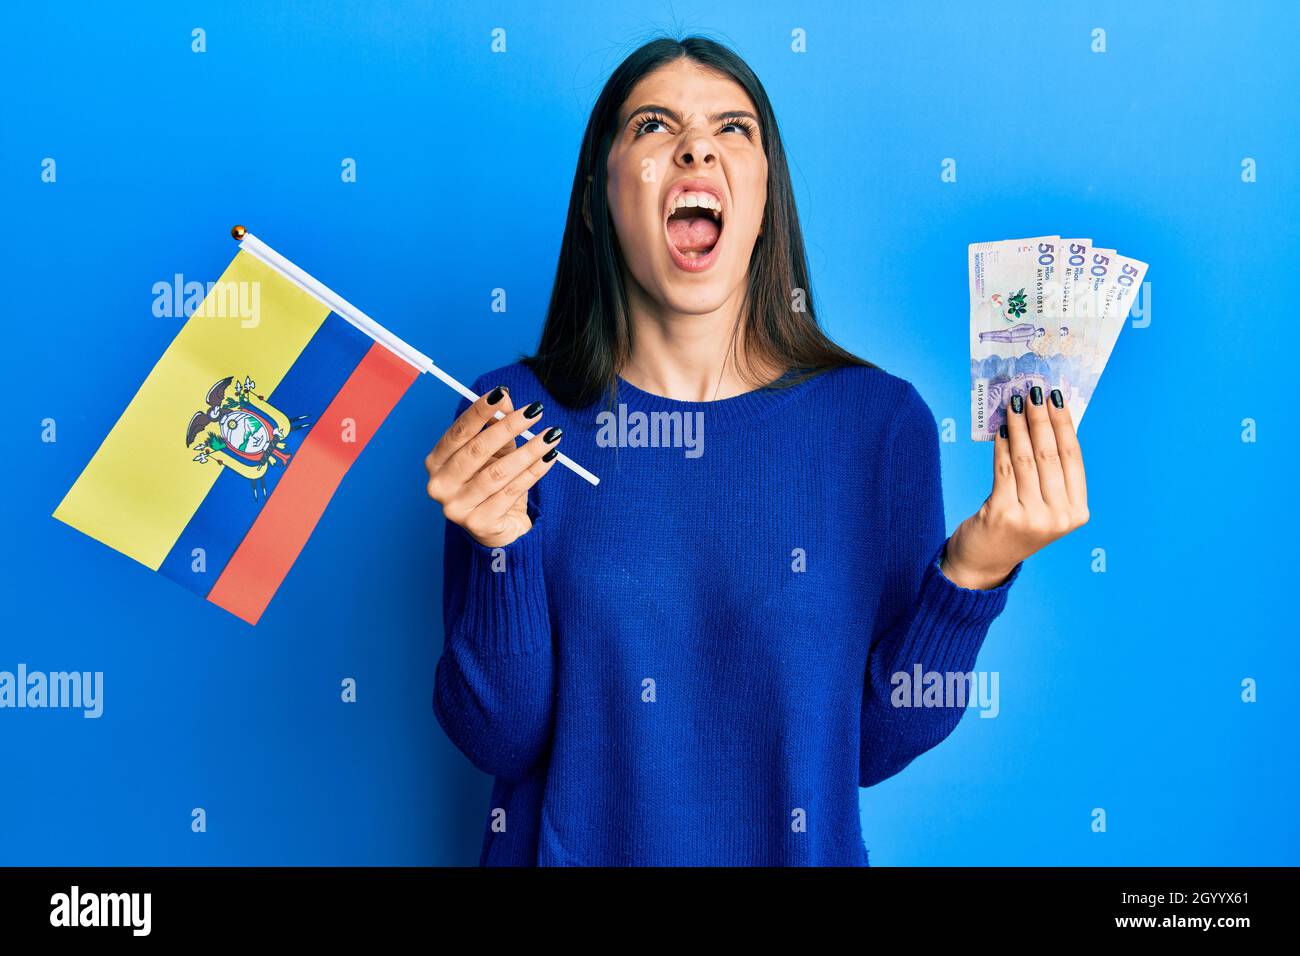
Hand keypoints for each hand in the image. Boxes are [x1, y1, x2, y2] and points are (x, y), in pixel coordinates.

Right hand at [425, 386, 562, 548]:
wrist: (498, 530)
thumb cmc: (491, 485)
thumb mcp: (494, 452)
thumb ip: (496, 425)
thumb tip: (505, 397)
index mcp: (436, 462)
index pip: (458, 432)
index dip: (480, 411)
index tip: (502, 393)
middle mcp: (440, 485)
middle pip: (477, 450)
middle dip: (509, 427)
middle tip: (535, 412)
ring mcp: (457, 508)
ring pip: (497, 473)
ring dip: (528, 451)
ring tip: (550, 436)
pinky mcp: (480, 523)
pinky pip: (512, 492)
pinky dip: (533, 473)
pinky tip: (549, 458)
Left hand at [942, 384, 1088, 588]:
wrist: (983, 563)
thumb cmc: (1014, 526)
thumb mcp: (1041, 505)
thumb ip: (1048, 473)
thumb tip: (1044, 420)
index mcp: (1076, 512)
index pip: (1073, 458)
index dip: (1064, 424)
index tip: (1055, 397)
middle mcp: (1059, 517)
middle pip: (1050, 454)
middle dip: (1040, 418)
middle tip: (1032, 390)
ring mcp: (1032, 518)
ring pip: (1026, 459)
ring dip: (1019, 425)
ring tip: (1013, 403)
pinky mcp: (1004, 514)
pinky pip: (1004, 469)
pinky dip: (1002, 445)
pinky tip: (1001, 428)